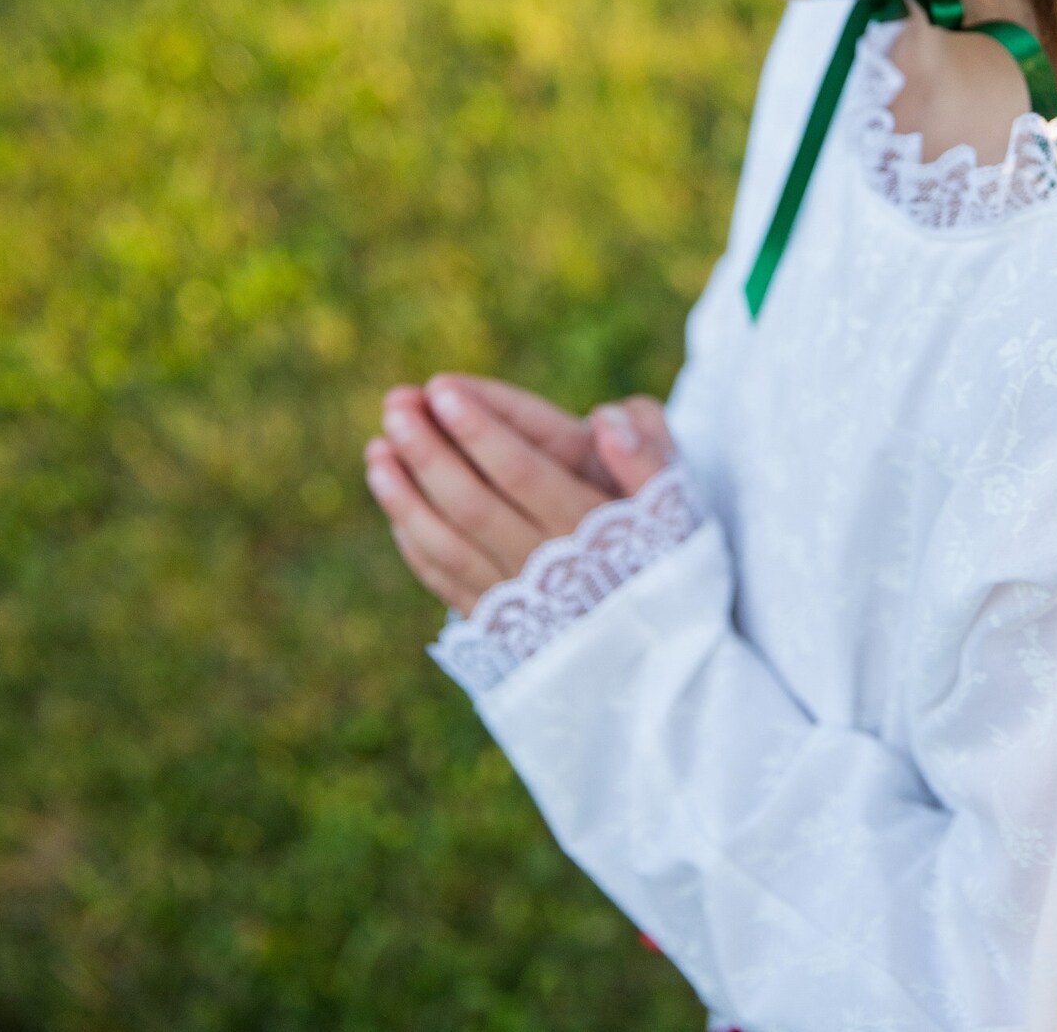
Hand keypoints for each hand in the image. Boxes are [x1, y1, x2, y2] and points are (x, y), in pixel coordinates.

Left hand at [365, 376, 672, 615]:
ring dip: (405, 496)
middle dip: (429, 451)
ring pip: (446, 545)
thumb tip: (605, 419)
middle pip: (472, 503)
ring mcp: (516, 605)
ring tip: (376, 450)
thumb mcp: (680, 510)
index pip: (521, 471)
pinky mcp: (498, 632)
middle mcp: (545, 570)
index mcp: (590, 531)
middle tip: (394, 404)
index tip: (440, 387)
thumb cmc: (672, 567)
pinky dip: (415, 543)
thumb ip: (650, 459)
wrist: (664, 668)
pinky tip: (396, 506)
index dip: (479, 429)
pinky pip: (445, 584)